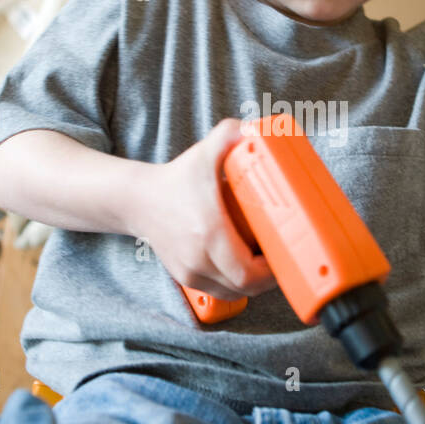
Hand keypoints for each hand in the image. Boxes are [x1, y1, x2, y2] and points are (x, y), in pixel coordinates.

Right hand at [127, 119, 276, 300]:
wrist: (138, 200)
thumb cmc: (176, 179)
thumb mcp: (204, 152)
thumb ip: (229, 135)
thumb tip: (257, 131)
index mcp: (208, 233)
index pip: (247, 272)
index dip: (271, 273)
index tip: (286, 256)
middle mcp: (198, 258)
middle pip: (245, 287)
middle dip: (269, 279)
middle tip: (283, 259)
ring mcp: (189, 272)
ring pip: (232, 293)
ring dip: (253, 284)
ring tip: (267, 264)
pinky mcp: (185, 278)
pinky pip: (219, 291)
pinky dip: (236, 285)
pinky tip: (247, 270)